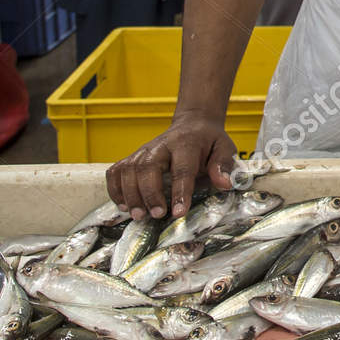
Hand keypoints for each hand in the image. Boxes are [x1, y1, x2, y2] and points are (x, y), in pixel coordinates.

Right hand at [106, 115, 235, 219]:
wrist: (193, 124)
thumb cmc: (209, 142)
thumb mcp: (224, 149)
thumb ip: (223, 166)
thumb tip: (225, 184)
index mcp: (186, 144)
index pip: (182, 169)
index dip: (180, 191)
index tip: (178, 212)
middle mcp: (160, 146)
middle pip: (147, 168)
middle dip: (148, 194)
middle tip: (155, 215)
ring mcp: (143, 151)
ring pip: (128, 170)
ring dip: (130, 194)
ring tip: (138, 215)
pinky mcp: (133, 158)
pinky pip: (116, 171)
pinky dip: (115, 189)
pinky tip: (123, 205)